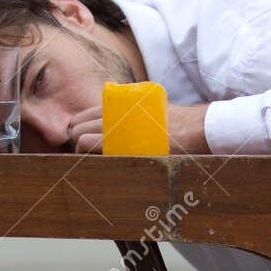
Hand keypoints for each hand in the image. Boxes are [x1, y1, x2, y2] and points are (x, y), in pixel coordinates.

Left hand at [64, 102, 210, 154]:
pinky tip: (100, 167)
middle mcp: (112, 114)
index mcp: (117, 105)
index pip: (82, 116)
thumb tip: (115, 115)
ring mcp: (115, 130)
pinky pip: (91, 151)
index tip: (86, 142)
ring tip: (93, 162)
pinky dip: (89, 159)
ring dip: (81, 152)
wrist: (194, 129)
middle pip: (76, 128)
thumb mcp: (149, 104)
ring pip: (79, 139)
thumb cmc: (175, 121)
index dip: (80, 130)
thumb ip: (129, 108)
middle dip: (76, 142)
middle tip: (87, 155)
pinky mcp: (120, 147)